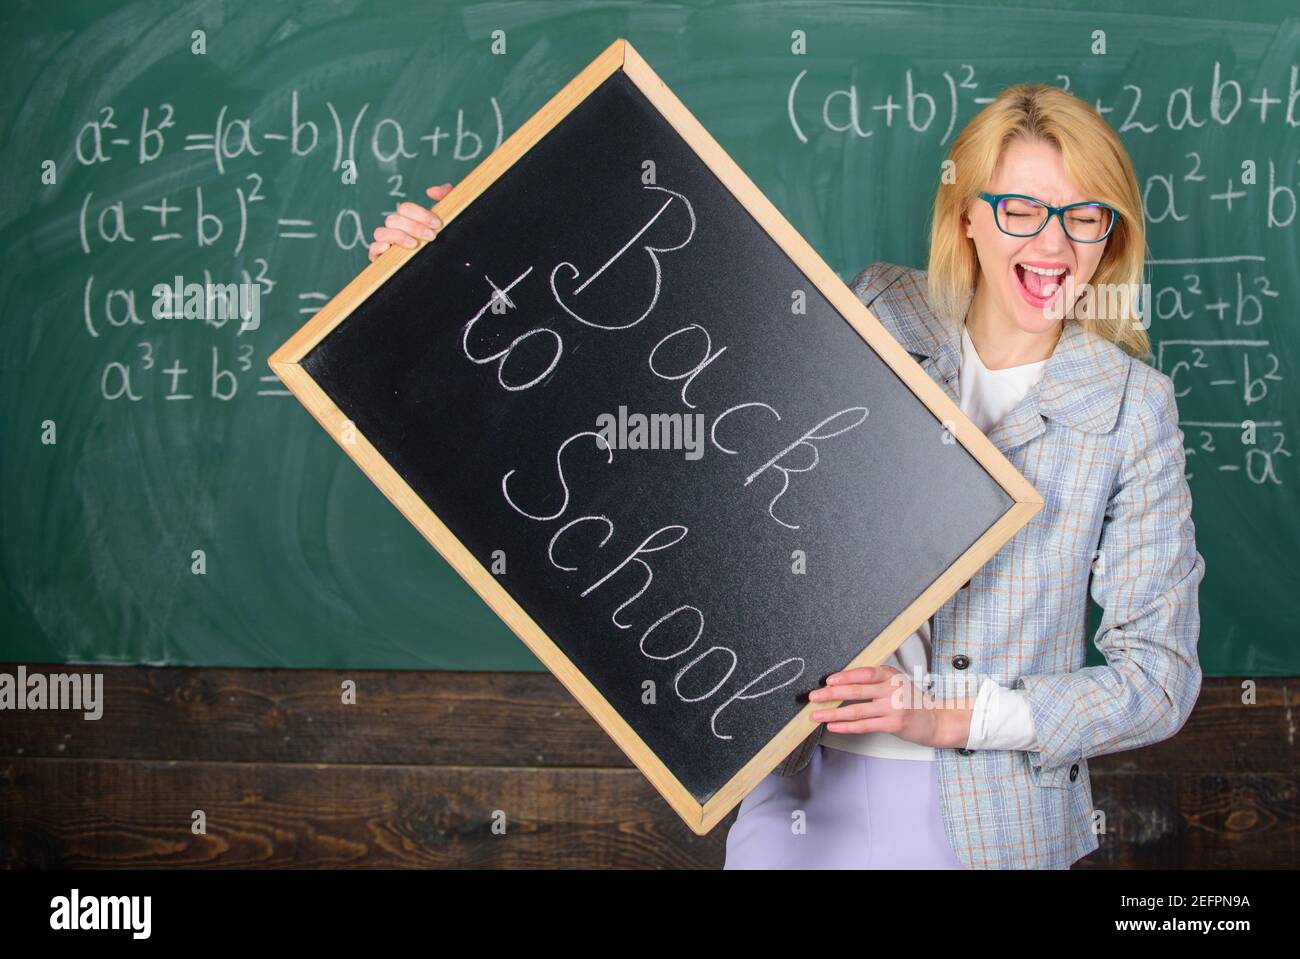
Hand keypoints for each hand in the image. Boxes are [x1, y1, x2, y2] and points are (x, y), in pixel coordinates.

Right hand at [368, 183, 452, 260]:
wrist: (452, 268)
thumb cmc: (445, 239)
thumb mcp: (451, 216)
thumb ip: (446, 195)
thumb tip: (430, 191)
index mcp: (408, 219)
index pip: (405, 208)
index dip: (420, 214)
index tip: (437, 224)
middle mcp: (395, 229)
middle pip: (393, 219)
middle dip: (414, 227)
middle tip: (432, 236)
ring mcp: (387, 243)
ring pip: (381, 232)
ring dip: (398, 237)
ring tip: (415, 245)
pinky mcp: (381, 259)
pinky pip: (373, 249)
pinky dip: (378, 248)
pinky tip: (390, 249)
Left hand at [807, 665, 973, 749]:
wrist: (936, 720)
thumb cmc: (912, 701)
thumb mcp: (897, 683)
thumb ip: (876, 680)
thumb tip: (843, 681)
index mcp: (891, 675)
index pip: (864, 673)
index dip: (845, 676)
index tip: (828, 680)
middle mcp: (892, 689)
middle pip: (856, 691)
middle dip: (831, 694)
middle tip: (813, 696)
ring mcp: (894, 707)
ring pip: (857, 710)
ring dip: (833, 713)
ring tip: (817, 715)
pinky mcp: (893, 724)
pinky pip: (865, 726)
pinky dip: (846, 726)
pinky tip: (834, 726)